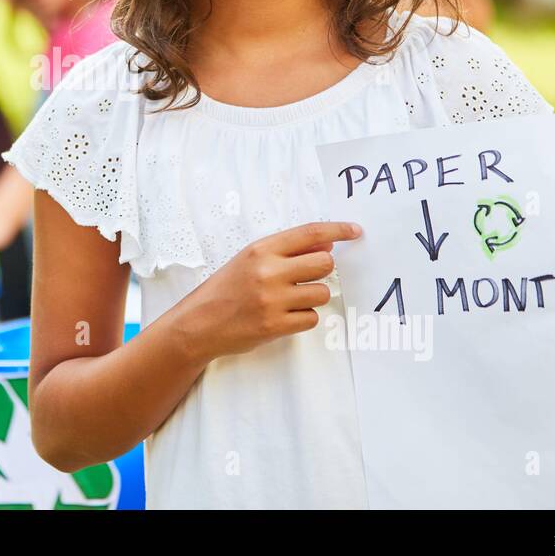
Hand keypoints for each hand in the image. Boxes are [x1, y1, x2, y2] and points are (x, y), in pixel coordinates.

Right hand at [175, 221, 361, 362]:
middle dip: (321, 270)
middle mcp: (268, 271)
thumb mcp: (250, 259)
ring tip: (290, 300)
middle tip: (305, 277)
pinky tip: (283, 316)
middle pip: (324, 263)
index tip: (355, 231)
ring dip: (312, 297)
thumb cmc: (226, 288)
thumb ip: (285, 251)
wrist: (199, 323)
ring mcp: (272, 300)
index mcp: (261, 250)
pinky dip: (303, 318)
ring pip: (322, 293)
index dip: (337, 230)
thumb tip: (327, 243)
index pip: (309, 233)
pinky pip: (311, 318)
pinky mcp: (275, 325)